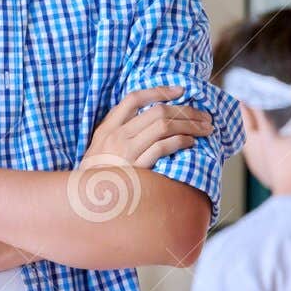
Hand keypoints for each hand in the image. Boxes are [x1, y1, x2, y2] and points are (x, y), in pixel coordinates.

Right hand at [80, 85, 211, 170]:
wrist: (85, 200)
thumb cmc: (96, 175)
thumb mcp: (99, 148)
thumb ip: (118, 132)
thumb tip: (148, 119)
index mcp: (107, 127)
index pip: (134, 98)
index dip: (159, 91)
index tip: (180, 90)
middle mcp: (116, 135)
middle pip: (157, 112)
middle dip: (185, 110)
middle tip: (204, 116)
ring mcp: (126, 150)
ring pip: (163, 126)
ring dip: (189, 125)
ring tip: (205, 129)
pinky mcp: (136, 167)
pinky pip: (162, 147)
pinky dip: (180, 142)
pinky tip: (191, 143)